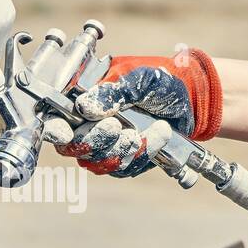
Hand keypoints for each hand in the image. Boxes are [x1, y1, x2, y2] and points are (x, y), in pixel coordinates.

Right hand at [43, 49, 221, 176]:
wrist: (193, 100)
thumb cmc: (162, 81)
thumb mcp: (139, 78)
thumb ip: (112, 91)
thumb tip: (83, 107)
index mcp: (83, 98)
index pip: (55, 118)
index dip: (54, 129)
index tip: (65, 132)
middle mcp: (88, 124)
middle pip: (72, 147)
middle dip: (95, 140)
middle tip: (118, 127)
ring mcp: (106, 144)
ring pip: (96, 162)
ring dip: (119, 150)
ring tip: (143, 132)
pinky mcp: (124, 159)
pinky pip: (122, 168)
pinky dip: (141, 155)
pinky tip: (158, 137)